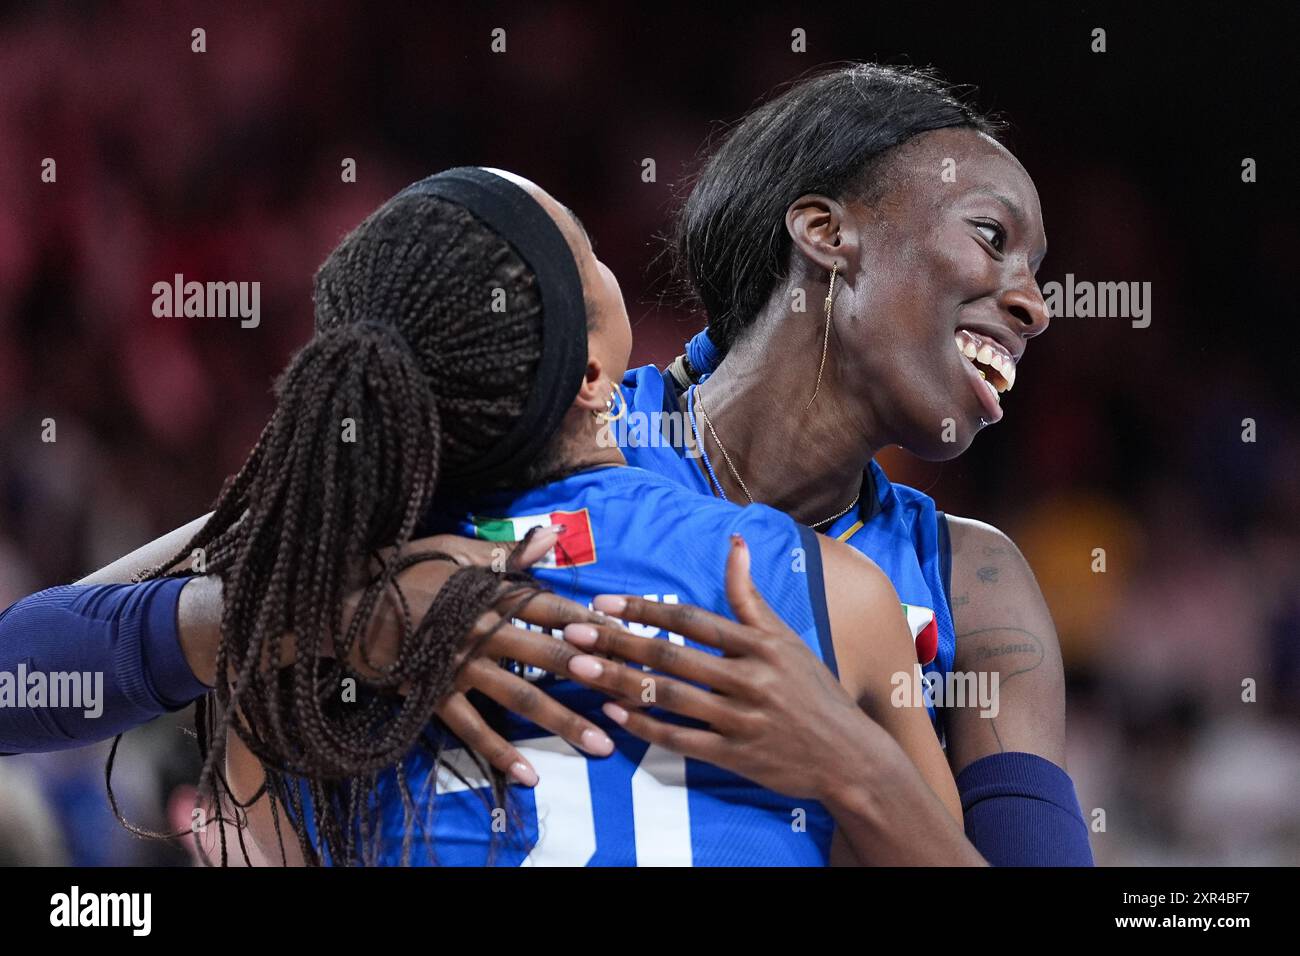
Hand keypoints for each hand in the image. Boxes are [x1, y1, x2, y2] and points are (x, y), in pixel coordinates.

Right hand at [355, 528, 616, 787]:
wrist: (342, 603)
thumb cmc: (403, 571)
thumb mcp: (454, 551)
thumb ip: (506, 554)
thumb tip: (553, 537)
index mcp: (491, 593)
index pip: (553, 609)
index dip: (592, 624)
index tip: (629, 638)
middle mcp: (482, 630)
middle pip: (548, 656)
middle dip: (592, 677)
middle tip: (630, 698)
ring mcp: (459, 665)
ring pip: (520, 696)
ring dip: (562, 721)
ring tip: (599, 745)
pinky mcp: (433, 693)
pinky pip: (471, 728)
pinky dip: (500, 753)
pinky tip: (530, 775)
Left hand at [559, 534, 885, 801]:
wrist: (850, 757)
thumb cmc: (814, 691)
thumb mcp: (787, 638)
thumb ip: (750, 595)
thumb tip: (735, 541)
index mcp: (762, 645)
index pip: (692, 620)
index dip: (646, 609)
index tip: (603, 602)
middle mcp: (751, 680)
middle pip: (673, 658)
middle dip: (618, 644)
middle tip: (572, 634)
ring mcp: (742, 720)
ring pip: (670, 699)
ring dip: (620, 683)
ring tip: (581, 670)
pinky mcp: (737, 757)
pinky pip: (681, 740)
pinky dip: (646, 728)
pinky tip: (614, 715)